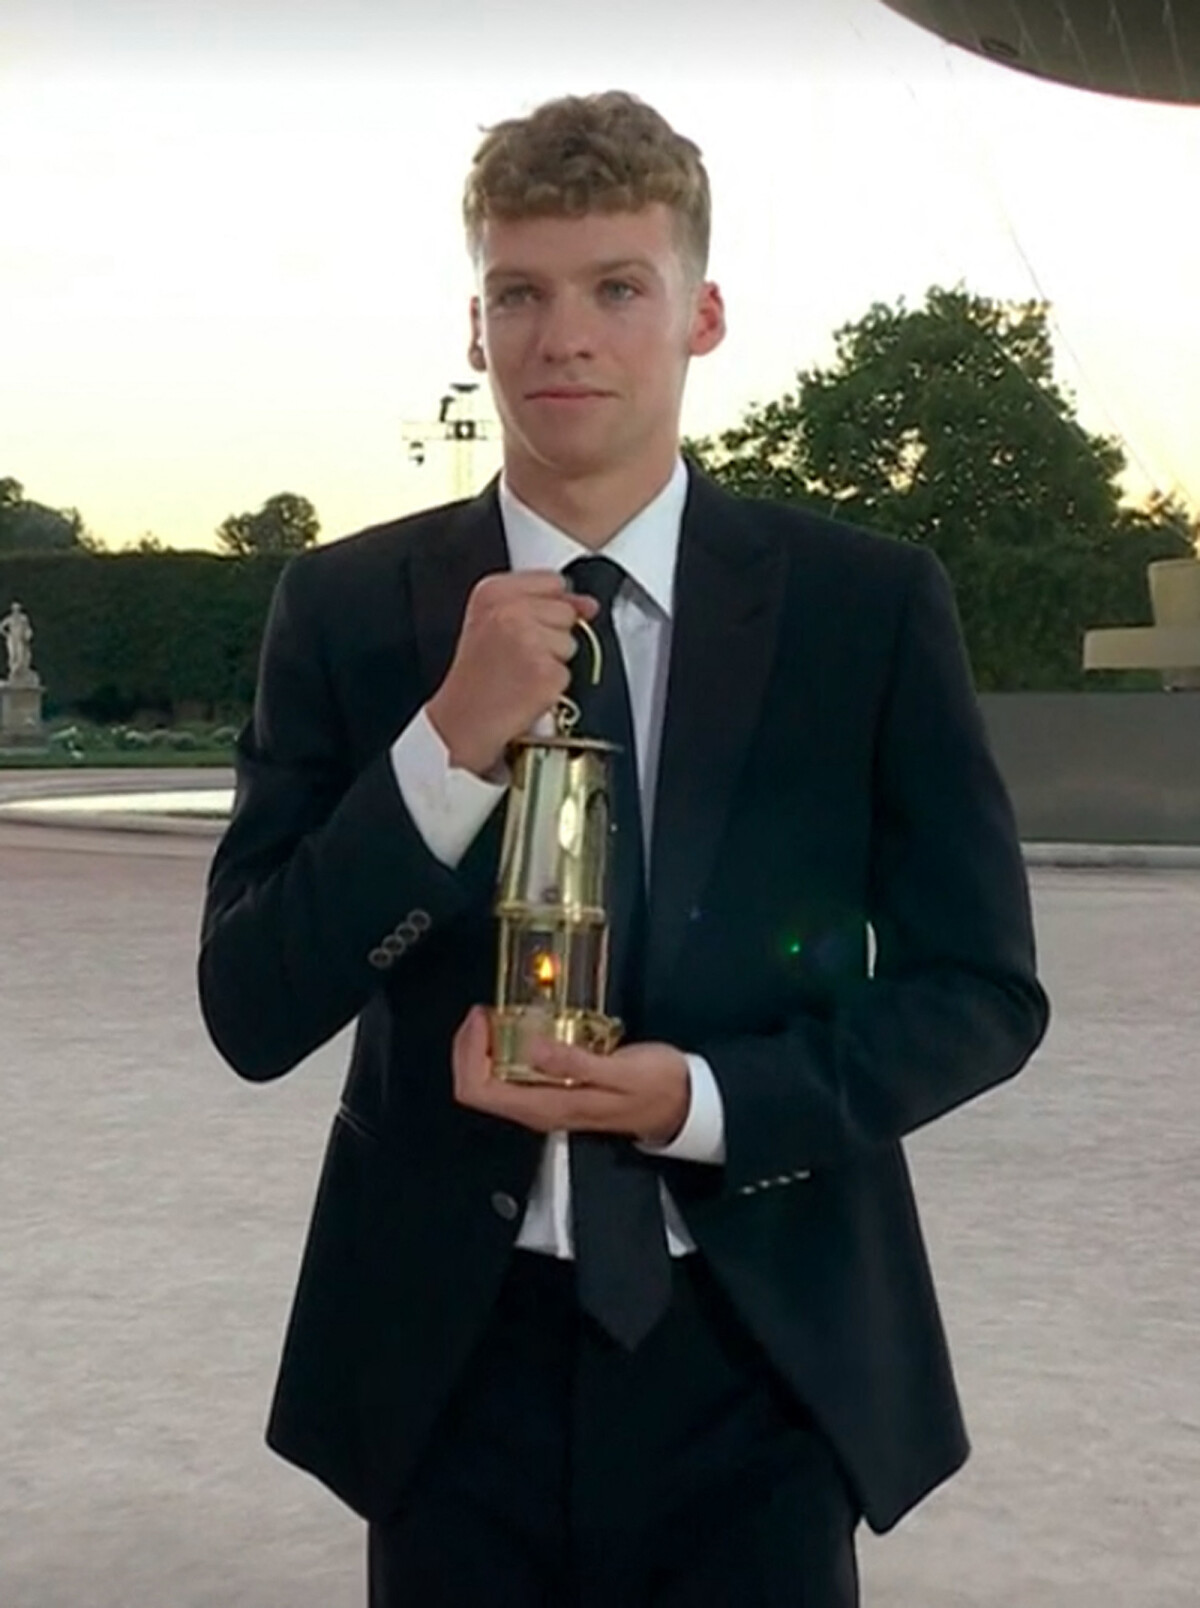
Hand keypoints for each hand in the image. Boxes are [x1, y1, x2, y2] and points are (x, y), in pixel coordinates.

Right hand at [427, 571, 599, 777]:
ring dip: (552, 661)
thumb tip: (588, 604)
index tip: (524, 626)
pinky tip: (526, 689)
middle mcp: (510, 612)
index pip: (553, 582)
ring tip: (520, 672)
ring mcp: (530, 642)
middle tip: (516, 656)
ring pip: (571, 643)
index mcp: (493, 592)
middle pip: (566, 612)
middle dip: (550, 636)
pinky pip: (568, 673)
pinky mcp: (546, 673)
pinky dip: (552, 686)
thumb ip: (544, 603)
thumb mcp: (494, 623)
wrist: (462, 721)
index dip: (548, 607)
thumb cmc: (477, 675)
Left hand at [451, 1005, 691, 1145]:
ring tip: (495, 1015)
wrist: (684, 1104)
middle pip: (477, 1087)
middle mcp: (538, 1110)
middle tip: (484, 1011)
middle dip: (469, 1048)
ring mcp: (544, 1102)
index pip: (480, 1091)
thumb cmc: (656, 1086)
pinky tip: (516, 1027)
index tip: (484, 1018)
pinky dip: (502, 1050)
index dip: (469, 1054)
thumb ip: (577, 1063)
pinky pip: (510, 1074)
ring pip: (490, 1081)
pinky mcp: (554, 1091)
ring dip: (483, 1048)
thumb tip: (531, 1048)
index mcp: (548, 1107)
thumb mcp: (622, 1071)